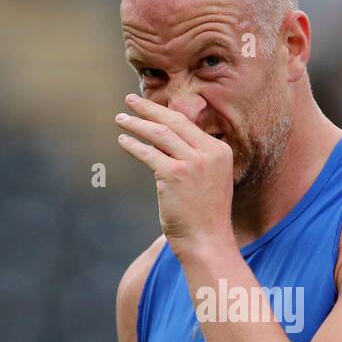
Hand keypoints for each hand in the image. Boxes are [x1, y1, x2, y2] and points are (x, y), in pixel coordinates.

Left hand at [116, 94, 234, 257]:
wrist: (207, 241)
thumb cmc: (205, 216)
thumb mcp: (209, 180)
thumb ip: (194, 158)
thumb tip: (168, 141)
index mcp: (220, 151)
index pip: (188, 124)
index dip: (165, 112)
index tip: (149, 107)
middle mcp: (209, 152)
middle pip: (173, 121)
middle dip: (149, 108)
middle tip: (130, 100)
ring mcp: (192, 163)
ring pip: (159, 133)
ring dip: (136, 124)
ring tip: (121, 119)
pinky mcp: (174, 175)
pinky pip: (148, 154)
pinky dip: (133, 146)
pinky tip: (123, 142)